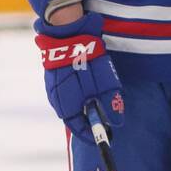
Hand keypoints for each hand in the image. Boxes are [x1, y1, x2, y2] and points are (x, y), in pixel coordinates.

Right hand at [34, 11, 123, 139]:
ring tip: (100, 100)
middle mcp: (57, 101)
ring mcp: (53, 88)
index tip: (108, 138)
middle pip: (75, 118)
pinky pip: (68, 92)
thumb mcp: (105, 84)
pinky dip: (80, 94)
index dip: (94, 135)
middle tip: (107, 118)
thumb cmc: (87, 60)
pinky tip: (89, 85)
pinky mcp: (54, 76)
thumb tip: (116, 124)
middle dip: (91, 120)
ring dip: (85, 105)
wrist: (68, 32)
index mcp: (66, 107)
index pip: (80, 130)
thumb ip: (110, 105)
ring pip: (71, 105)